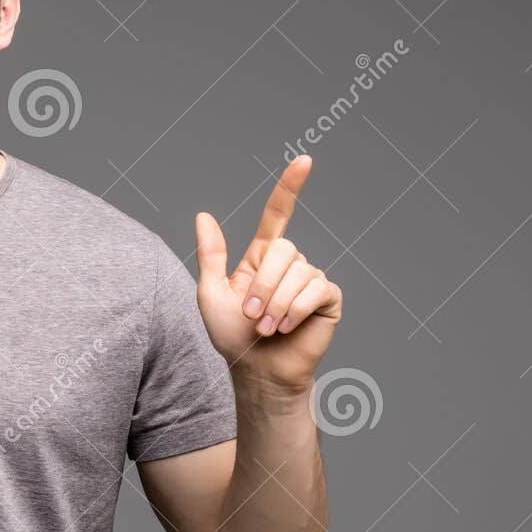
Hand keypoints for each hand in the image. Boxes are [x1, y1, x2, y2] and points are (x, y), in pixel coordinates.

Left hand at [193, 155, 341, 394]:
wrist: (256, 371)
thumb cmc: (232, 338)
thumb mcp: (211, 293)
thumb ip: (211, 255)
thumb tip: (203, 214)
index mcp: (261, 258)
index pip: (279, 214)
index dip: (291, 187)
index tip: (305, 160)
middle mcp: (289, 264)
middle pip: (283, 249)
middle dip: (263, 285)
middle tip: (252, 316)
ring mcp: (311, 279)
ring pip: (298, 271)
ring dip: (276, 303)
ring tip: (267, 328)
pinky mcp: (328, 298)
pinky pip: (316, 289)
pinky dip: (295, 310)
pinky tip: (287, 328)